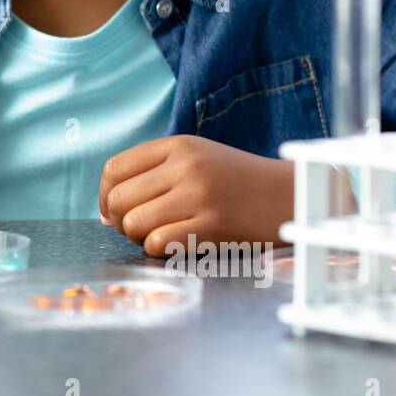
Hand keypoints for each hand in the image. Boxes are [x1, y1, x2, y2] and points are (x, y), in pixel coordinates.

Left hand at [98, 135, 293, 254]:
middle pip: (119, 200)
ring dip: (138, 238)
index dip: (105, 195)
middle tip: (139, 228)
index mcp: (178, 146)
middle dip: (120, 221)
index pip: (114, 169)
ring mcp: (199, 196)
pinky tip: (176, 244)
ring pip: (134, 224)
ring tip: (159, 235)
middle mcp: (186, 167)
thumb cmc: (236, 181)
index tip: (114, 211)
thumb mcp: (197, 158)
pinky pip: (158, 244)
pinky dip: (158, 249)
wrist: (290, 195)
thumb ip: (153, 174)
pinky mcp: (213, 226)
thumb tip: (107, 212)